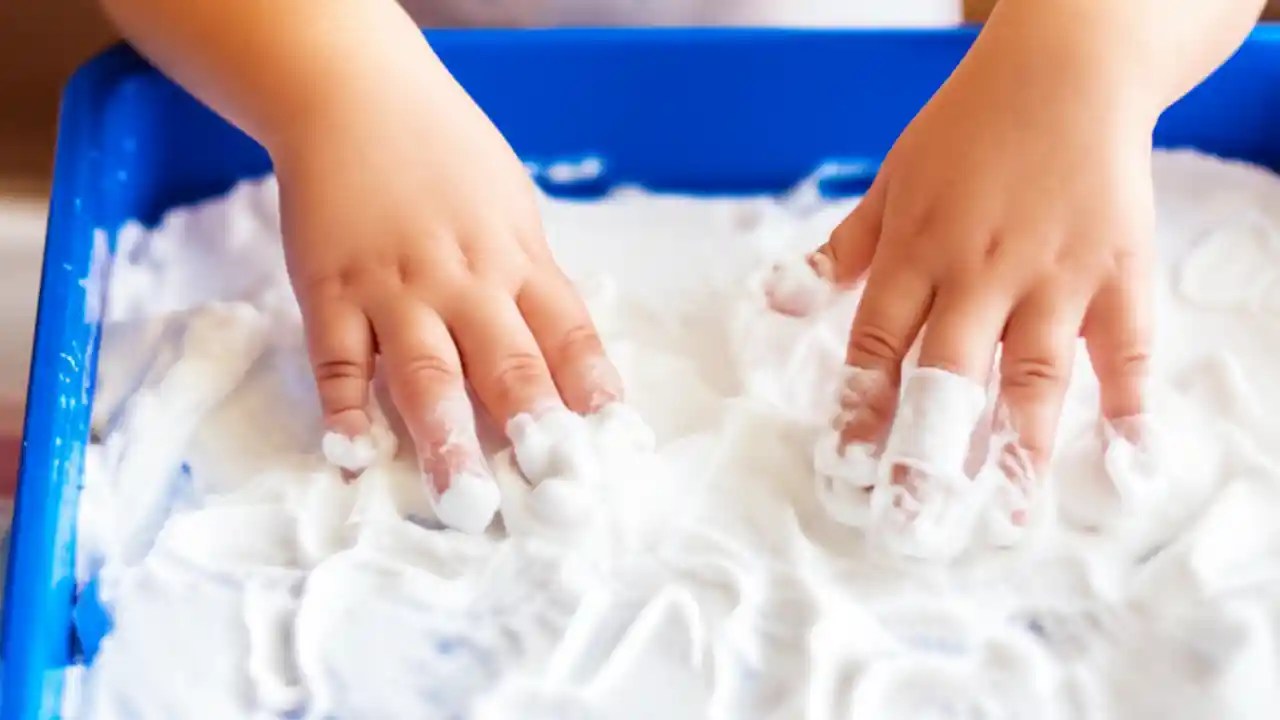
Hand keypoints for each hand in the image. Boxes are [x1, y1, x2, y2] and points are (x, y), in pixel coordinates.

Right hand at [274, 50, 618, 514]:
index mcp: (519, 259)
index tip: (613, 444)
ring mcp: (396, 287)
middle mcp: (466, 280)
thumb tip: (564, 357)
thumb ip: (531, 281)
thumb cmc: (445, 153)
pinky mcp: (331, 289)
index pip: (569, 334)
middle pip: (508, 363)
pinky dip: (344, 408)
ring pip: (426, 372)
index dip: (593, 389)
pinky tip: (352, 453)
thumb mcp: (511, 207)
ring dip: (446, 439)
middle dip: (533, 430)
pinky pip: (340, 359)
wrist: (355, 95)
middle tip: (552, 492)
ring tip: (464, 501)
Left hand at [814, 27, 1156, 479]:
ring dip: (1018, 446)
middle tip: (914, 516)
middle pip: (947, 373)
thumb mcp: (891, 183)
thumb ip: (840, 252)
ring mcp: (1054, 276)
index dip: (860, 409)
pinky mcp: (1118, 273)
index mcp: (916, 252)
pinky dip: (1129, 403)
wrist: (1067, 72)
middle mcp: (980, 273)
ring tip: (1006, 510)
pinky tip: (1124, 457)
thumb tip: (777, 303)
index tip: (845, 469)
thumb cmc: (967, 131)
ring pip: (1032, 373)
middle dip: (928, 449)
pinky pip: (1125, 349)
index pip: (878, 344)